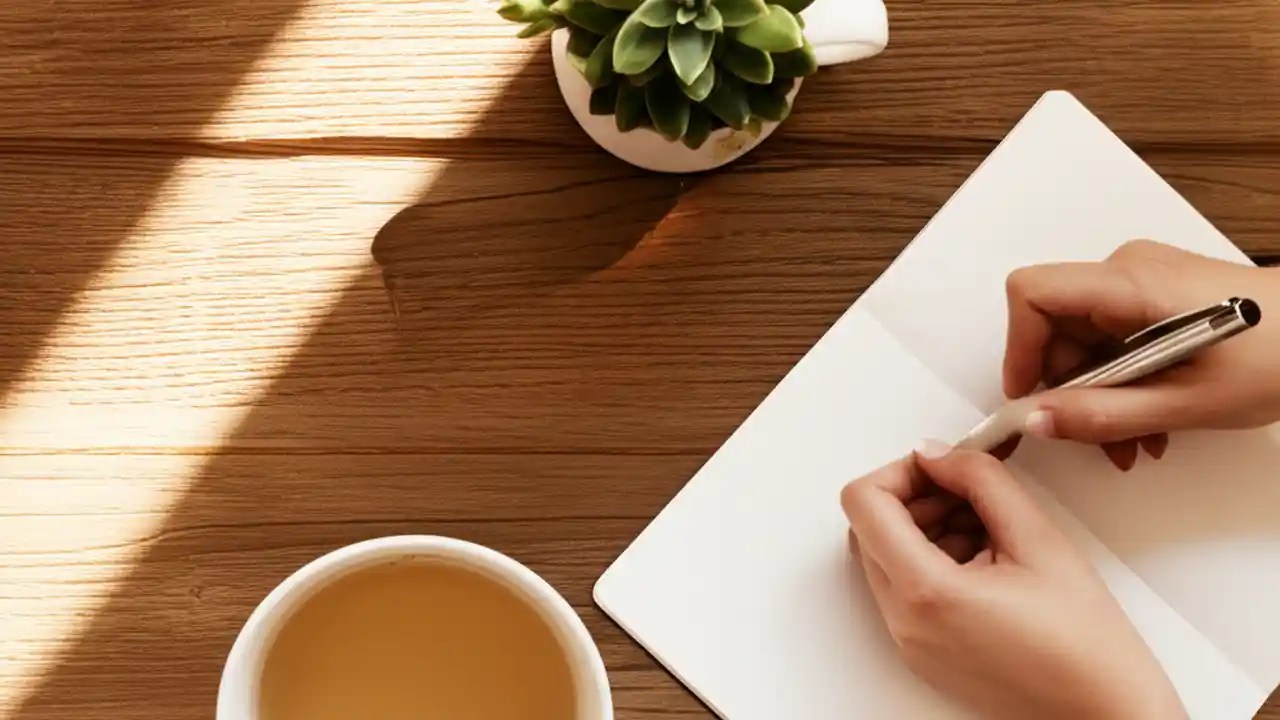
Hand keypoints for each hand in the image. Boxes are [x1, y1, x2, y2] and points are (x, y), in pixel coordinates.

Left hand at [841, 442, 1184, 719]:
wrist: (1105, 715)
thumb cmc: (1087, 647)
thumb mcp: (1039, 539)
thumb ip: (981, 481)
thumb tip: (937, 454)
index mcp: (926, 593)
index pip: (863, 504)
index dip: (899, 471)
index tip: (941, 468)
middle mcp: (904, 623)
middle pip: (868, 529)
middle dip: (914, 498)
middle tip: (969, 492)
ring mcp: (909, 642)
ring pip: (884, 557)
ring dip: (924, 528)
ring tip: (989, 529)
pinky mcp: (922, 653)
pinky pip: (904, 589)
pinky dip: (932, 561)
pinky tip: (987, 559)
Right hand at [1003, 239, 1279, 468]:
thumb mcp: (1188, 403)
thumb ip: (1104, 415)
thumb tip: (1037, 420)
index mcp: (1133, 283)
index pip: (1033, 292)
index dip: (1019, 347)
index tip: (1027, 396)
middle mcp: (1130, 270)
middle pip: (1056, 325)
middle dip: (1067, 387)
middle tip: (1089, 437)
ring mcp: (1144, 280)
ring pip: (1084, 338)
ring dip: (1097, 393)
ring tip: (1131, 440)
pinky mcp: (1158, 293)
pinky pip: (1112, 336)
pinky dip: (1120, 379)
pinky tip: (1148, 417)